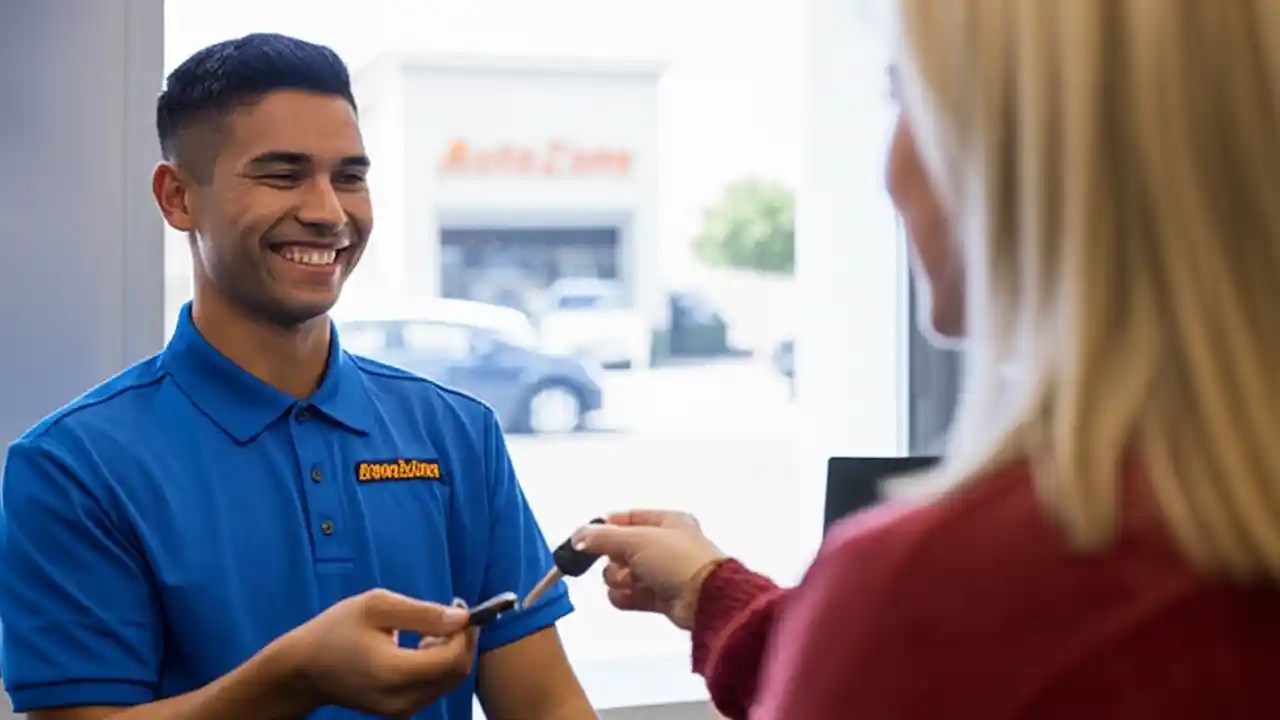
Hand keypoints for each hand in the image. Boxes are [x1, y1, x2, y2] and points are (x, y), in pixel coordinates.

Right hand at [274, 588, 478, 717]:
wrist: (303, 669)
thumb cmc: (336, 630)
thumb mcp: (376, 606)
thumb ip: (423, 613)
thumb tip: (462, 618)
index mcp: (395, 673)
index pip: (452, 660)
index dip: (465, 632)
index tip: (459, 606)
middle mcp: (402, 700)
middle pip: (455, 673)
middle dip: (462, 641)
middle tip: (451, 613)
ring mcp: (401, 710)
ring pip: (448, 681)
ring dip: (450, 652)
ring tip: (428, 628)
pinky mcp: (399, 711)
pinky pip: (434, 688)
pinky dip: (437, 665)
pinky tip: (419, 647)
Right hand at [573, 510, 725, 629]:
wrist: (705, 599)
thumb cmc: (677, 560)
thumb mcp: (636, 540)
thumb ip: (603, 537)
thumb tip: (578, 536)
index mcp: (668, 521)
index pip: (628, 518)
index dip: (605, 527)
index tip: (586, 537)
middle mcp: (666, 545)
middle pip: (622, 549)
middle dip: (615, 558)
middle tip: (620, 562)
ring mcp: (664, 573)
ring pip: (624, 573)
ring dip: (620, 579)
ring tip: (631, 582)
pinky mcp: (661, 597)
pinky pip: (631, 595)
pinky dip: (626, 597)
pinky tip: (629, 596)